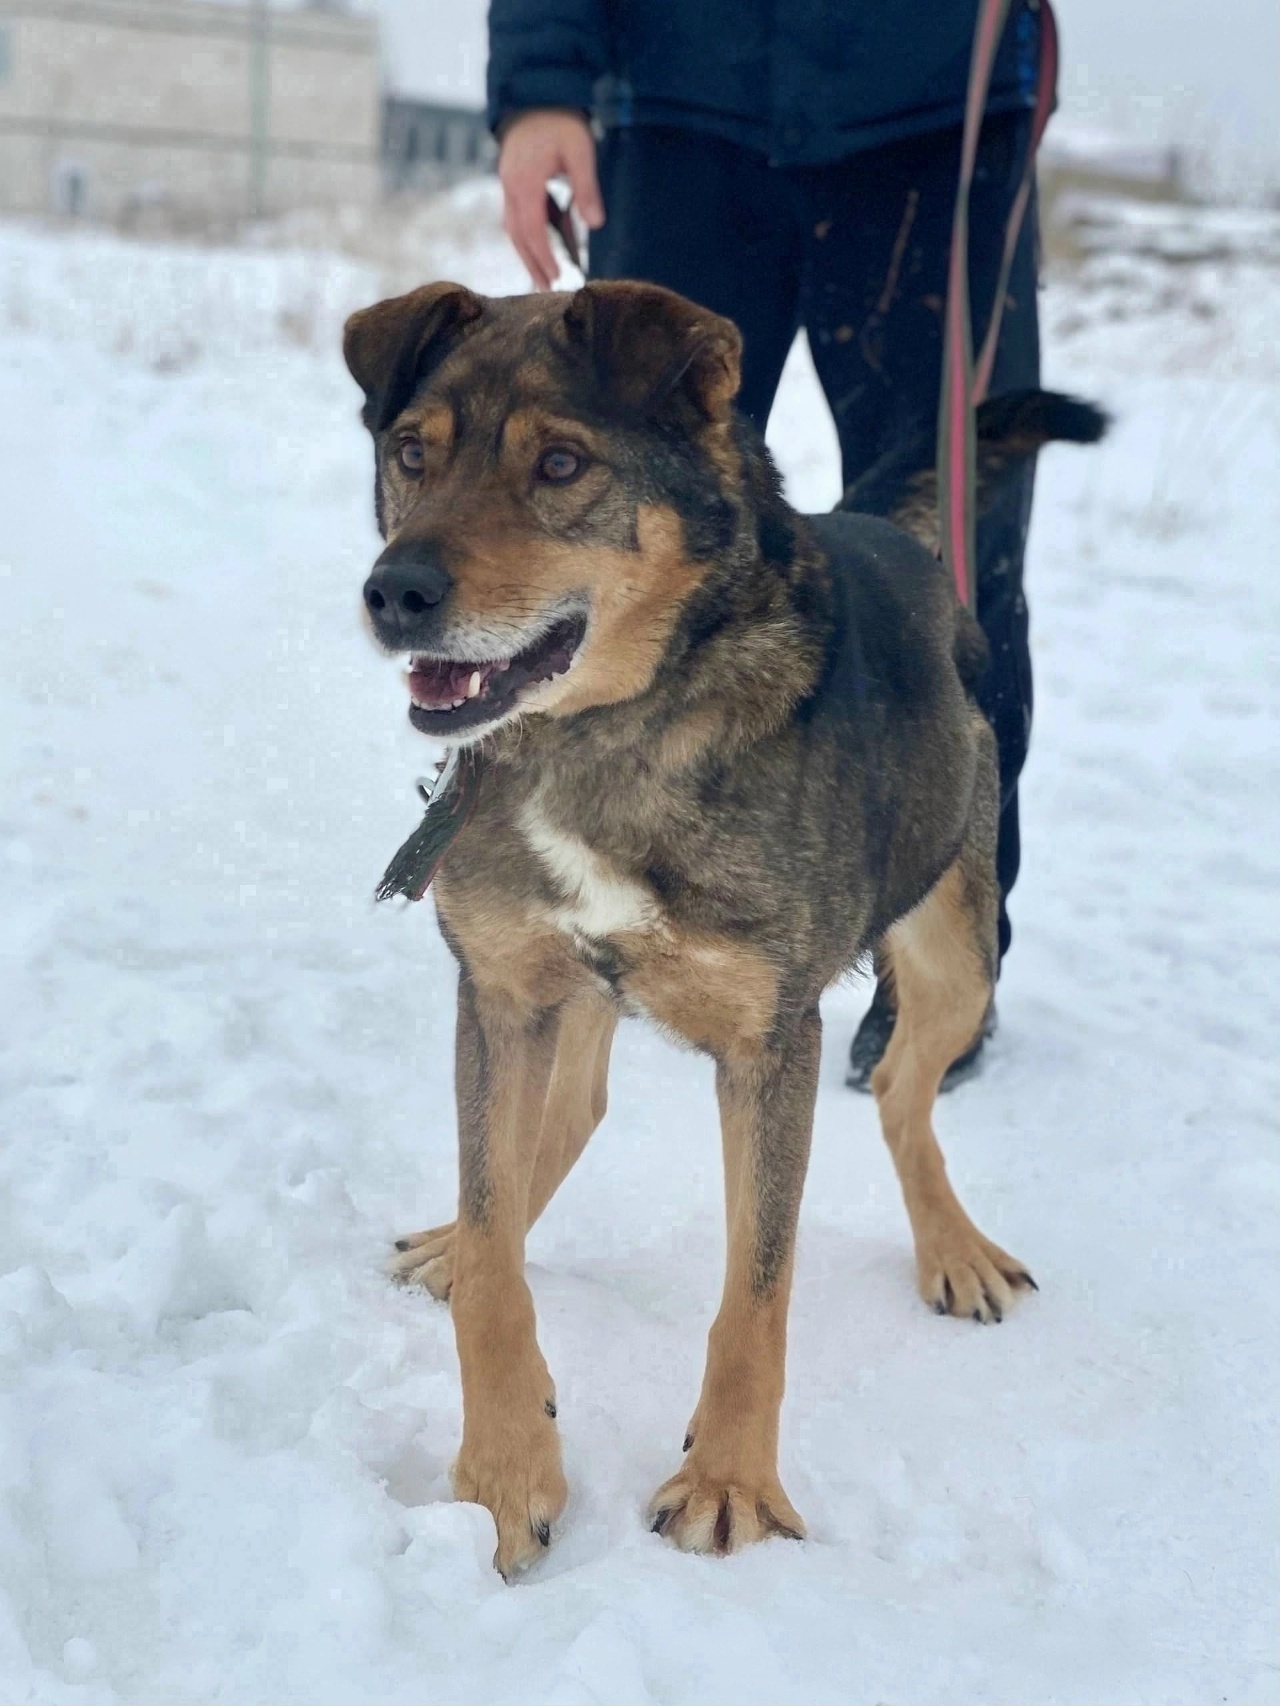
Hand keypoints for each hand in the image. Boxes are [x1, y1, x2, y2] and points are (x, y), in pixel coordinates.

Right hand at [498, 110, 604, 289]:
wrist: (536, 95)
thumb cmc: (561, 122)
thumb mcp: (580, 151)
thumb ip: (587, 188)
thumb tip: (595, 224)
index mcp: (525, 181)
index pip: (532, 229)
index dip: (543, 257)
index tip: (556, 278)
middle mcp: (510, 187)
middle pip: (517, 236)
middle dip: (532, 264)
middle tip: (547, 289)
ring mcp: (508, 185)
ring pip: (513, 228)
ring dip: (527, 254)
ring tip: (543, 277)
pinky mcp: (511, 182)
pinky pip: (516, 217)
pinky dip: (527, 237)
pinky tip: (541, 249)